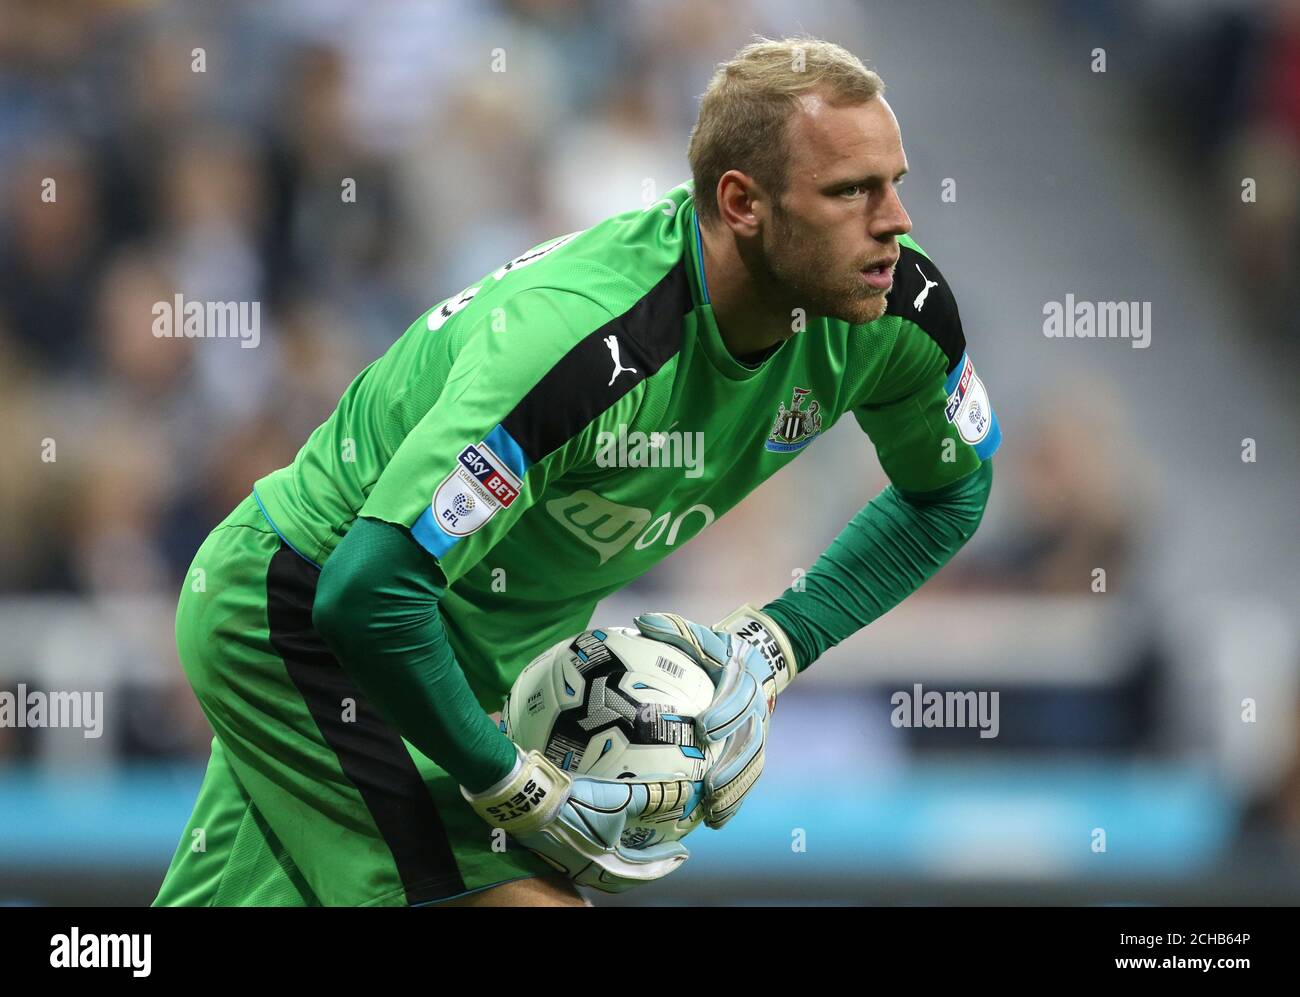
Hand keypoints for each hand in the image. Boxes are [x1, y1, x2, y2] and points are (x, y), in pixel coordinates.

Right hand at [462, 745, 695, 893]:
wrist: (528, 799)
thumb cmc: (573, 803)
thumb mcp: (616, 798)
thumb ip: (649, 797)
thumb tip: (681, 792)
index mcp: (605, 866)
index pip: (644, 871)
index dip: (665, 861)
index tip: (682, 853)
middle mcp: (589, 873)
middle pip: (626, 877)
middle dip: (647, 867)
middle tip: (662, 852)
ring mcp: (570, 865)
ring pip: (606, 871)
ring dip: (626, 862)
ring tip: (638, 845)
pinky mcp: (557, 854)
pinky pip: (590, 861)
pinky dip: (606, 854)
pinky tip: (605, 838)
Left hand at [632, 607, 792, 827]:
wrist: (751, 661)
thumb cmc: (713, 650)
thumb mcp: (697, 636)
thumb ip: (673, 629)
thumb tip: (640, 621)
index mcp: (742, 680)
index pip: (739, 697)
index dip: (726, 713)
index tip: (705, 727)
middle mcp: (756, 710)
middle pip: (751, 741)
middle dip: (732, 765)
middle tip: (710, 784)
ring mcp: (757, 734)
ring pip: (752, 766)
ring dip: (735, 790)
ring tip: (713, 810)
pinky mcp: (752, 752)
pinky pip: (748, 781)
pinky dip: (735, 802)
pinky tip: (716, 821)